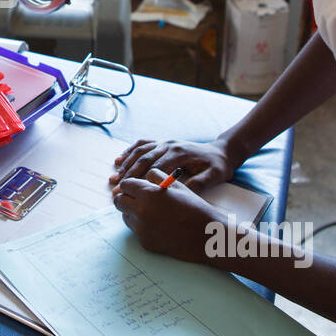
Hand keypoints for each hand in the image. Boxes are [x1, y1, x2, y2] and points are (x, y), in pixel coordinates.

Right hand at [109, 137, 240, 189]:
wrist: (221, 153)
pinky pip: (142, 144)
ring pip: (140, 151)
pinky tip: (119, 160)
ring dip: (126, 164)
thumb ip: (198, 183)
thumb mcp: (214, 176)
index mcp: (180, 152)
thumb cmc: (217, 167)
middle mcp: (169, 145)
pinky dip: (129, 152)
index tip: (129, 191)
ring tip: (114, 178)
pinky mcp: (162, 143)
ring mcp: (165, 142)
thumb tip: (179, 193)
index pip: (155, 166)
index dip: (141, 179)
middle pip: (144, 158)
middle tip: (116, 188)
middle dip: (128, 174)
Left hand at [113, 168, 228, 262]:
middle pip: (119, 201)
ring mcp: (142, 229)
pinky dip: (142, 226)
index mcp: (149, 194)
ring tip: (150, 211)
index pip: (126, 184)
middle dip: (126, 197)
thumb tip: (144, 176)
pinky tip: (157, 224)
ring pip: (125, 216)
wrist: (207, 235)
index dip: (131, 184)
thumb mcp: (177, 186)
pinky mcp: (145, 242)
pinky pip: (135, 230)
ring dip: (132, 211)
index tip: (134, 186)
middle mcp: (141, 211)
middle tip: (136, 197)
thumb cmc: (195, 208)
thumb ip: (157, 177)